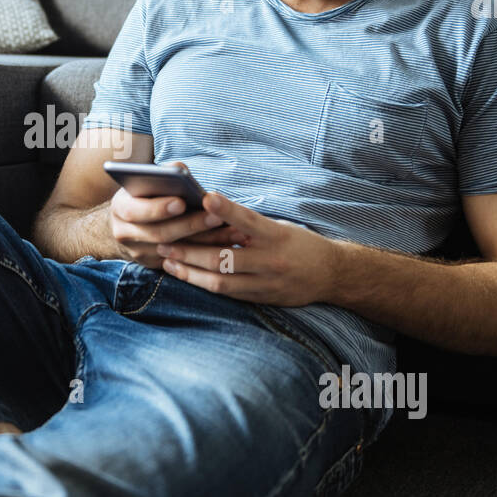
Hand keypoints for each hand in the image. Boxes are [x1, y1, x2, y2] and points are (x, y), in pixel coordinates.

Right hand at [109, 161, 250, 269]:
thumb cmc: (146, 194)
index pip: (136, 211)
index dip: (158, 208)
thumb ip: (162, 174)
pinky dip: (204, 254)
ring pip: (174, 252)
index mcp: (120, 208)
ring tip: (229, 231)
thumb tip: (181, 170)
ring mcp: (138, 253)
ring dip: (204, 242)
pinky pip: (181, 263)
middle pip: (159, 234)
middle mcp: (124, 234)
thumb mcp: (147, 181)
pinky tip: (225, 244)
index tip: (182, 202)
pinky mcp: (153, 265)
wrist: (129, 222)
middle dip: (190, 225)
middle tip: (216, 217)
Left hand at [154, 189, 337, 305]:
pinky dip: (204, 285)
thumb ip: (250, 225)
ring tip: (168, 263)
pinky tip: (186, 276)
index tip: (206, 198)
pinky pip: (228, 293)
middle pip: (224, 258)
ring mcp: (266, 283)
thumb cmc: (300, 244)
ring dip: (191, 272)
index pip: (249, 220)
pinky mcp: (262, 298)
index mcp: (277, 236)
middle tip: (164, 243)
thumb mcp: (280, 228)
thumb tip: (212, 213)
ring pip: (221, 281)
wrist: (332, 275)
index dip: (227, 210)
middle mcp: (271, 260)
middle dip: (190, 251)